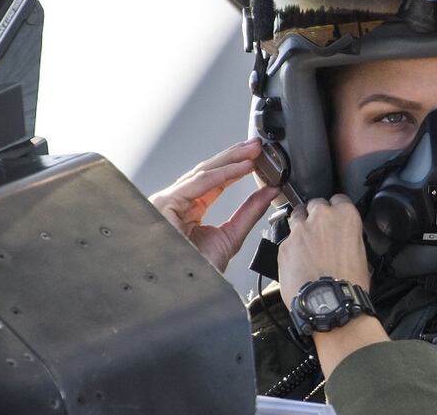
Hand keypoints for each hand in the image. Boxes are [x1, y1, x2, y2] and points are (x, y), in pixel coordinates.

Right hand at [150, 138, 279, 271]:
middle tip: (258, 146)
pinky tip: (241, 167)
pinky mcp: (166, 203)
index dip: (237, 167)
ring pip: (203, 172)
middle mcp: (177, 202)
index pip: (215, 181)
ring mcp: (169, 202)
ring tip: (253, 152)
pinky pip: (198, 183)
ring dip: (231, 159)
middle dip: (235, 156)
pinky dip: (222, 174)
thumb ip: (249, 212)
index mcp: (189, 209)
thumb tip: (270, 192)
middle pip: (208, 171)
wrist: (183, 291)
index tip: (258, 158)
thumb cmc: (197, 271)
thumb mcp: (230, 236)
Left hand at [279, 195, 387, 377]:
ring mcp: (298, 230)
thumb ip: (350, 237)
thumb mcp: (362, 254)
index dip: (337, 209)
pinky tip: (297, 263)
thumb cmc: (351, 283)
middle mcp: (320, 217)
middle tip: (320, 232)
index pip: (339, 198)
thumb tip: (345, 238)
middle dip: (316, 215)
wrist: (329, 304)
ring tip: (305, 244)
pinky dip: (290, 248)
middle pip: (314, 204)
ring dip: (300, 226)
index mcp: (345, 215)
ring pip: (296, 217)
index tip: (336, 218)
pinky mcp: (283, 246)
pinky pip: (286, 240)